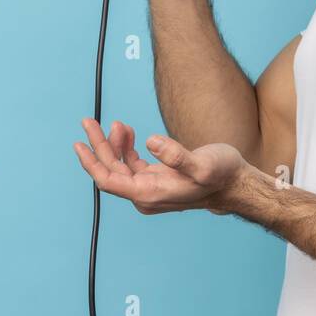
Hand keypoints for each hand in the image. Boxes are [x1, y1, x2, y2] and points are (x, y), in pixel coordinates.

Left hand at [73, 118, 245, 215]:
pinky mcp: (156, 179)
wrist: (236, 185)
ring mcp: (150, 187)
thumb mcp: (203, 165)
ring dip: (113, 145)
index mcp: (150, 194)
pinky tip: (128, 132)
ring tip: (117, 123)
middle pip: (110, 171)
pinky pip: (132, 164)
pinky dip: (126, 147)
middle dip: (99, 146)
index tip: (79, 143)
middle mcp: (145, 194)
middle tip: (89, 121)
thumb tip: (151, 142)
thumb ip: (177, 156)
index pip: (109, 180)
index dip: (91, 162)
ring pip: (120, 166)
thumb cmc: (221, 176)